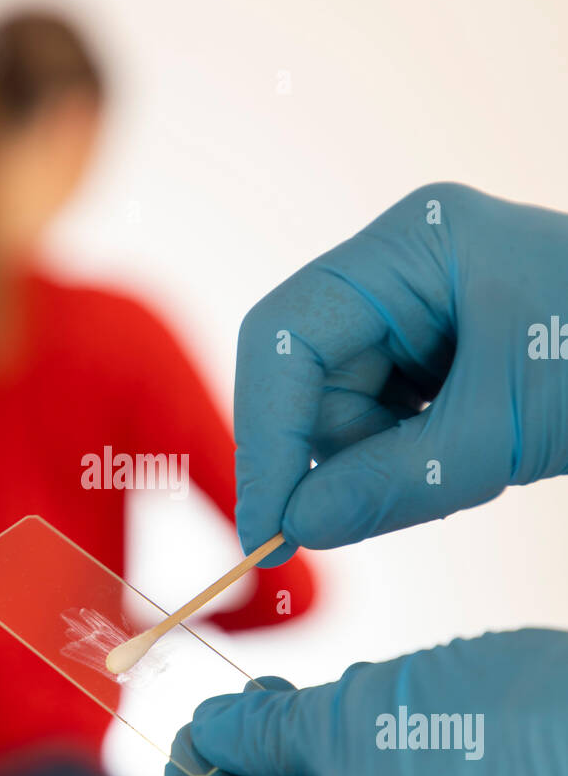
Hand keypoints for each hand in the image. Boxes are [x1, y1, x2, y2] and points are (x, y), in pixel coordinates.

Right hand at [235, 183, 567, 562]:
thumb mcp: (508, 427)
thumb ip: (394, 482)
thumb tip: (299, 526)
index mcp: (409, 247)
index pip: (286, 337)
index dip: (265, 433)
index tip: (269, 521)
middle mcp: (402, 273)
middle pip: (308, 376)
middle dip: (324, 455)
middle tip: (335, 528)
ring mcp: (422, 315)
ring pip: (344, 410)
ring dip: (372, 464)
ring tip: (449, 475)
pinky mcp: (442, 360)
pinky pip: (385, 423)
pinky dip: (403, 463)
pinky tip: (454, 465)